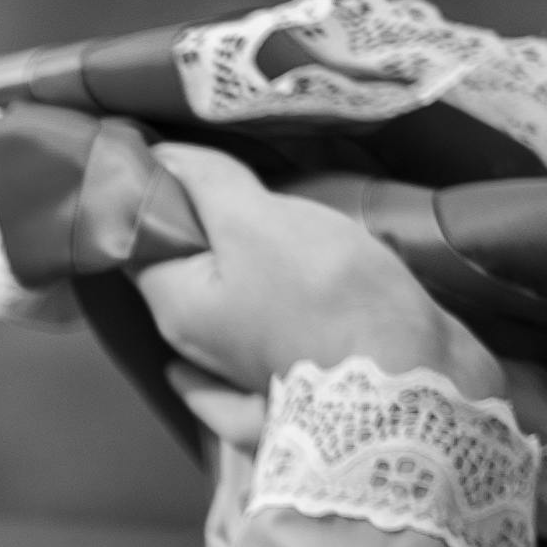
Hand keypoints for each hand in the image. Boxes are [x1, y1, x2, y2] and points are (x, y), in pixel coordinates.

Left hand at [127, 141, 499, 426]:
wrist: (407, 383)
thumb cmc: (323, 293)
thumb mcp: (256, 221)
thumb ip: (207, 186)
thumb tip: (158, 159)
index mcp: (175, 306)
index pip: (139, 241)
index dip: (156, 198)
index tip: (184, 160)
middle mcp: (196, 348)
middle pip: (184, 273)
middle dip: (201, 229)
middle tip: (233, 180)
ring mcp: (241, 373)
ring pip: (221, 311)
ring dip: (234, 272)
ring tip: (264, 225)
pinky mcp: (288, 387)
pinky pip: (256, 352)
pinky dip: (255, 330)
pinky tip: (248, 327)